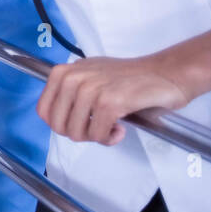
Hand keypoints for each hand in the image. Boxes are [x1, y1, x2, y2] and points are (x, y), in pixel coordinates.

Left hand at [37, 54, 189, 145]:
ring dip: (95, 137)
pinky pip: (97, 134)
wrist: (166, 73)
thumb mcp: (89, 75)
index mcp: (63, 73)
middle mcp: (73, 78)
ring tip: (110, 126)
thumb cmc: (129, 78)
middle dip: (78, 134)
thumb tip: (56, 117)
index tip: (79, 124)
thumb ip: (69, 92)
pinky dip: (108, 138)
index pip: (43, 111)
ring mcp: (90, 90)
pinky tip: (120, 128)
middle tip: (97, 128)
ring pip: (76, 133)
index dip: (61, 125)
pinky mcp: (109, 103)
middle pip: (58, 126)